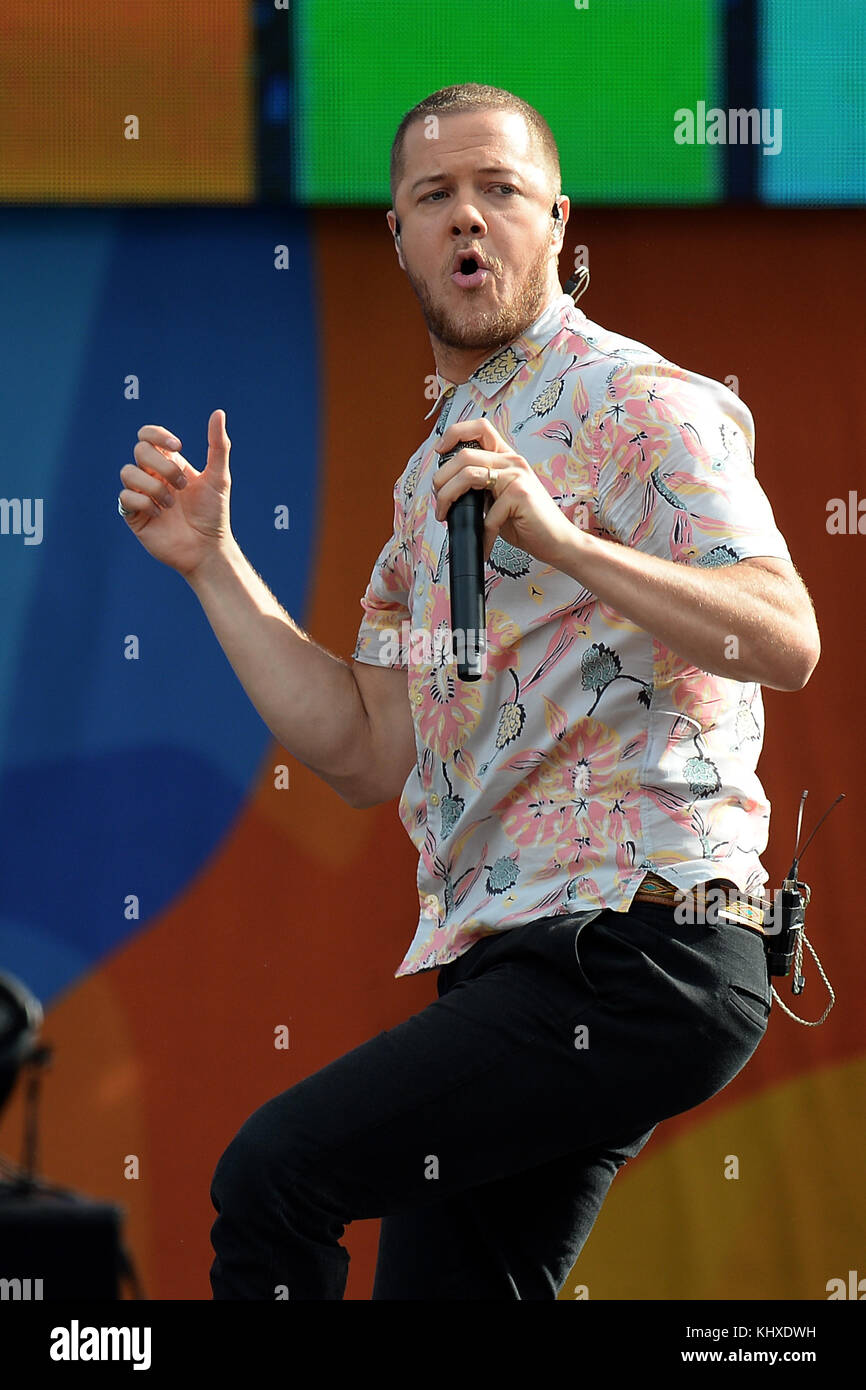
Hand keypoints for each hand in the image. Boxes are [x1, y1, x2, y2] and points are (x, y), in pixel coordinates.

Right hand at [119, 409, 232, 578]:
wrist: (208, 548)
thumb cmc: (214, 514)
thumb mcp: (219, 477)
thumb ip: (218, 446)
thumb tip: (218, 412)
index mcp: (168, 463)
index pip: (148, 436)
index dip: (156, 434)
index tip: (177, 446)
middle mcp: (152, 476)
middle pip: (140, 451)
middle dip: (162, 466)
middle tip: (182, 486)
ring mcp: (141, 494)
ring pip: (127, 472)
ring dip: (153, 486)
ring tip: (171, 504)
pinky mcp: (134, 515)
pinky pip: (125, 497)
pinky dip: (144, 503)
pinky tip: (160, 515)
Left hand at [433, 417, 575, 567]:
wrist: (558, 541)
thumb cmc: (528, 522)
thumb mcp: (499, 499)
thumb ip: (480, 489)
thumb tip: (448, 490)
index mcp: (507, 458)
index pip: (480, 428)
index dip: (455, 433)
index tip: (440, 451)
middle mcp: (512, 462)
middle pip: (464, 454)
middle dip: (441, 479)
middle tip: (439, 501)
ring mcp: (517, 476)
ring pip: (468, 474)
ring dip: (448, 497)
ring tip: (445, 515)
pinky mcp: (520, 494)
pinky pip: (487, 514)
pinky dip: (481, 534)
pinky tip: (483, 545)